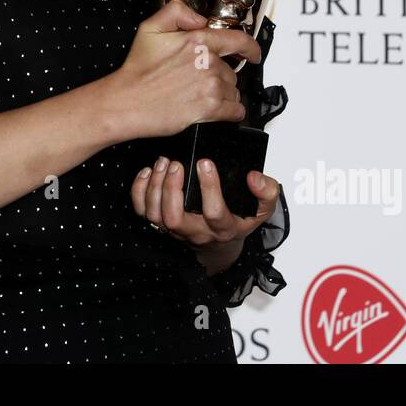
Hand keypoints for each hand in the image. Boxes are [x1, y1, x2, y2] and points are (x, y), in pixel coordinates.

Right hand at [105, 0, 262, 140]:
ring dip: (223, 93)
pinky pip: (235, 110)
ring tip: (199, 96)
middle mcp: (208, 63)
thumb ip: (177, 12)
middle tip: (197, 81)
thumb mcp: (151, 28)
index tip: (253, 54)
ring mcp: (210, 86)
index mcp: (197, 41)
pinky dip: (231, 112)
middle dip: (220, 75)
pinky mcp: (209, 109)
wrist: (127, 102)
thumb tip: (200, 18)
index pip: (239, 41)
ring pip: (233, 90)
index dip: (251, 48)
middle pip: (231, 70)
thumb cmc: (137, 69)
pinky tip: (216, 110)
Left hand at [130, 155, 280, 267]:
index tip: (205, 163)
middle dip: (171, 189)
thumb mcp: (262, 209)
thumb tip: (254, 178)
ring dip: (155, 187)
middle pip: (175, 218)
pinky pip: (143, 212)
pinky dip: (139, 191)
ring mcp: (176, 230)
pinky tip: (148, 172)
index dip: (209, 188)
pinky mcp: (161, 224)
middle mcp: (196, 232)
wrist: (221, 242)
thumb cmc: (239, 220)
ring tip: (163, 162)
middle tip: (175, 163)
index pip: (214, 213)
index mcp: (222, 228)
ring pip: (156, 216)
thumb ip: (266, 192)